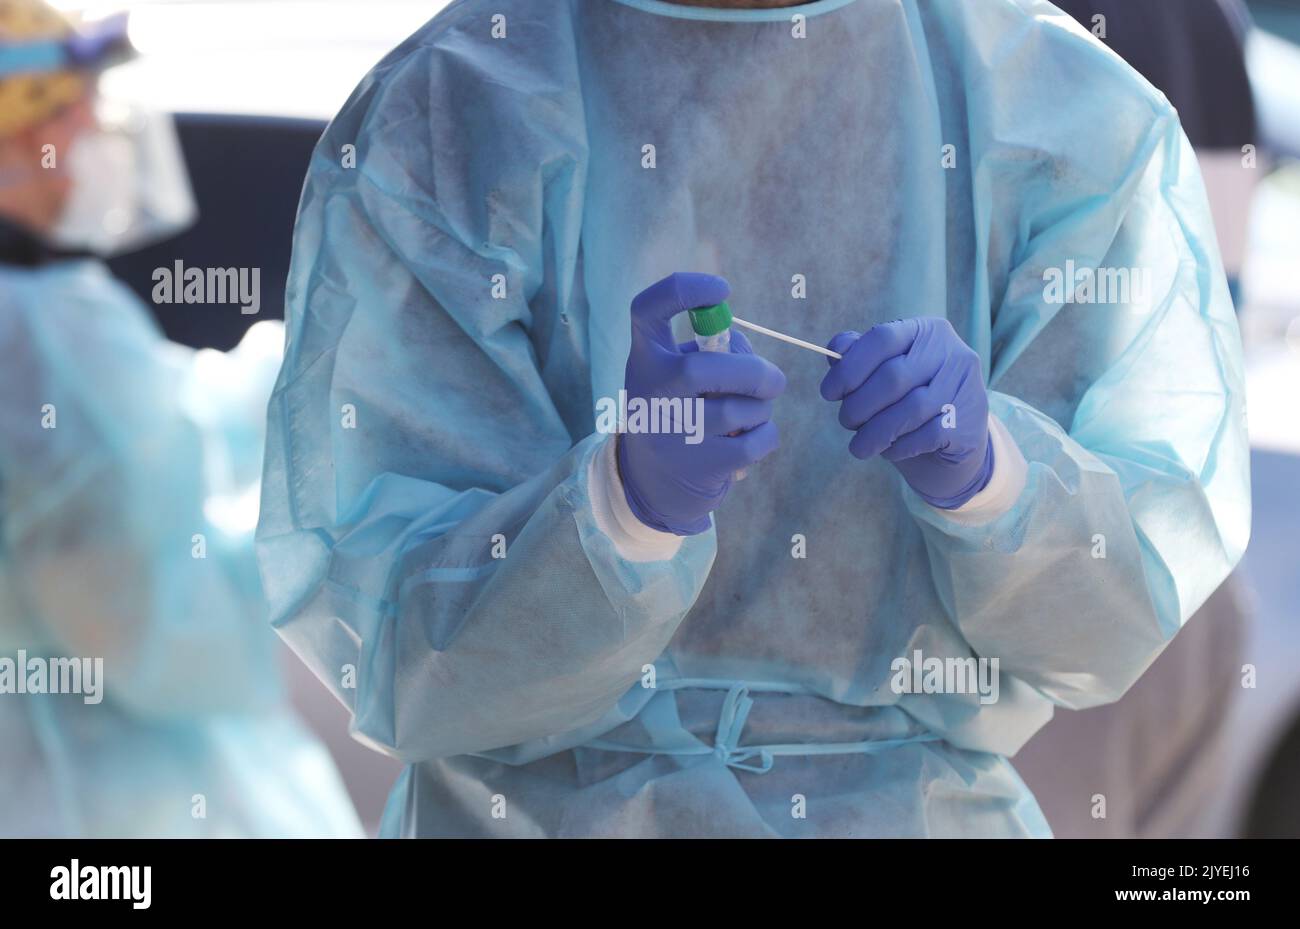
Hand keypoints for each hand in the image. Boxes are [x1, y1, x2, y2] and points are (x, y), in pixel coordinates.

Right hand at [619, 273, 785, 534]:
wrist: (652, 484)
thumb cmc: (677, 411)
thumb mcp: (675, 377)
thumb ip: (709, 352)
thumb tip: (745, 350)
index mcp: (644, 359)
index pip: (647, 310)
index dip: (685, 290)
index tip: (721, 289)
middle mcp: (649, 393)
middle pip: (704, 368)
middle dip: (754, 372)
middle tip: (773, 381)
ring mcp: (671, 434)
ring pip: (740, 409)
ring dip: (760, 408)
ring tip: (751, 413)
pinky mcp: (700, 466)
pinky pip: (756, 440)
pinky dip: (766, 434)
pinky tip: (753, 436)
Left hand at [820, 317, 991, 508]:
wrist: (955, 439)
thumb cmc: (910, 399)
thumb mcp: (884, 374)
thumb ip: (858, 357)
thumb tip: (836, 350)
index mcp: (926, 331)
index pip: (881, 338)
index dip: (849, 367)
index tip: (829, 393)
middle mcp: (951, 352)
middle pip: (892, 377)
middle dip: (859, 406)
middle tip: (847, 422)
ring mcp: (965, 386)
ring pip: (909, 409)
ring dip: (874, 433)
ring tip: (859, 445)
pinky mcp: (969, 422)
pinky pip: (926, 435)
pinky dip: (899, 447)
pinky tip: (889, 450)